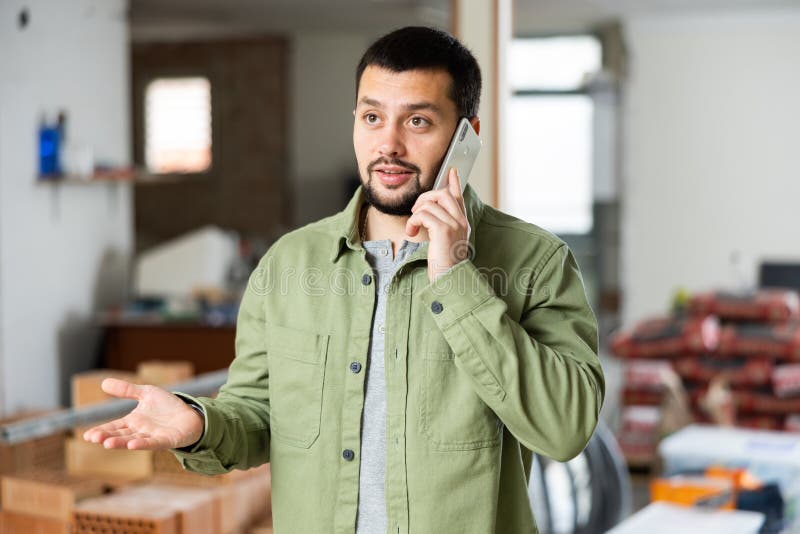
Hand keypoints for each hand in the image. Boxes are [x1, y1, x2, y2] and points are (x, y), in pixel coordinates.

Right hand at [82, 378, 204, 449]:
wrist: (190, 415)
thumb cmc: (167, 406)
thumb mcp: (146, 393)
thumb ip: (127, 390)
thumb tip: (103, 382)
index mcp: (133, 421)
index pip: (114, 427)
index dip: (101, 431)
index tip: (87, 436)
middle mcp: (140, 431)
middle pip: (121, 435)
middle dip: (107, 437)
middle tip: (93, 438)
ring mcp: (152, 436)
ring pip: (134, 440)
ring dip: (121, 442)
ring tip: (107, 444)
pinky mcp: (166, 440)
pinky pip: (153, 443)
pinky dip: (143, 444)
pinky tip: (132, 445)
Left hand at [406, 167, 470, 282]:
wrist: (449, 280)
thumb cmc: (445, 265)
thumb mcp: (445, 242)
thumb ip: (441, 226)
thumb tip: (430, 215)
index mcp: (462, 223)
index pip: (459, 197)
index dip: (455, 182)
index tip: (452, 171)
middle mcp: (461, 221)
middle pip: (443, 193)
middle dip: (424, 198)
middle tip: (415, 213)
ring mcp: (454, 224)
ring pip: (431, 203)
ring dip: (416, 213)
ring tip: (413, 227)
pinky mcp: (444, 230)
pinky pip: (424, 214)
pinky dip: (413, 221)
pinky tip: (412, 233)